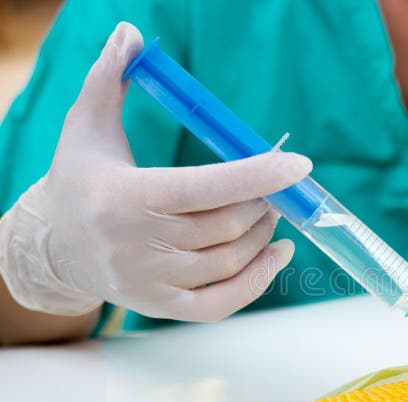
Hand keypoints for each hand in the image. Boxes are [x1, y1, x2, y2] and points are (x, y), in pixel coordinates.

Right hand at [0, 23, 311, 321]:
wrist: (53, 247)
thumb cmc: (78, 180)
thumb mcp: (87, 128)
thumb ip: (107, 79)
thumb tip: (131, 32)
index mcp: (125, 198)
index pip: (205, 187)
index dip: (258, 175)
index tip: (298, 164)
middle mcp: (138, 245)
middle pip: (226, 225)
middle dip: (263, 203)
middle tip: (278, 187)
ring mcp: (149, 282)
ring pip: (229, 260)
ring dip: (263, 234)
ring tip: (271, 213)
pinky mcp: (160, 307)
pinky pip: (220, 304)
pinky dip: (257, 281)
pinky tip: (277, 254)